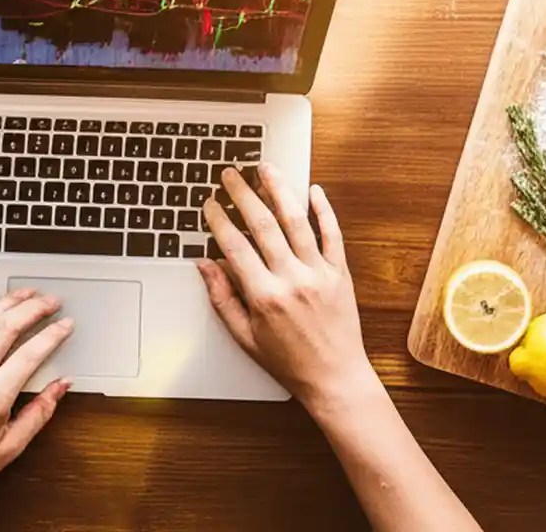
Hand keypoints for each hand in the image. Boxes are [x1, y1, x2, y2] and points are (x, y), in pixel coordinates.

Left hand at [0, 290, 73, 507]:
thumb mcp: (11, 447)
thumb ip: (39, 412)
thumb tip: (60, 386)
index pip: (31, 353)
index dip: (53, 334)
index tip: (65, 325)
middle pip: (7, 328)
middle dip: (33, 309)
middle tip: (50, 301)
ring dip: (4, 303)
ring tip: (23, 294)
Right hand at [198, 163, 376, 412]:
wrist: (334, 377)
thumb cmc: (288, 361)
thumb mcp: (245, 336)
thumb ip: (223, 298)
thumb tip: (204, 265)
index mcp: (264, 296)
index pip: (235, 246)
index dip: (218, 220)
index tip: (209, 204)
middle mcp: (292, 279)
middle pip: (262, 224)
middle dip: (242, 194)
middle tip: (230, 175)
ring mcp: (319, 273)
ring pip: (296, 221)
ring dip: (279, 190)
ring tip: (265, 168)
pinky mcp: (340, 273)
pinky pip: (332, 234)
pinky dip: (323, 210)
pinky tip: (313, 191)